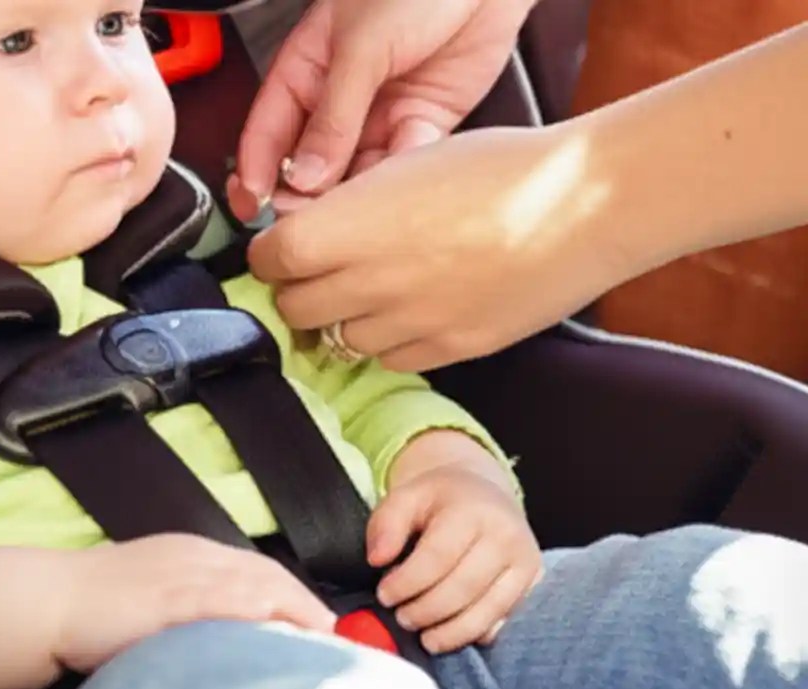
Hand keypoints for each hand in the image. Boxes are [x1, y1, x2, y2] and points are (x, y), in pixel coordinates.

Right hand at [53, 534, 335, 672]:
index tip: (319, 619)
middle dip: (303, 601)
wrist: (51, 599)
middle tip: (333, 632)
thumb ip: (190, 605)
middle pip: (266, 574)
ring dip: (292, 608)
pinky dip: (252, 610)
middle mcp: (194, 556)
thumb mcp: (153, 591)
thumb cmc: (95, 602)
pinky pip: (220, 601)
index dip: (294, 593)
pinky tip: (274, 623)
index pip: (258, 569)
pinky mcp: (167, 598)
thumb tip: (225, 631)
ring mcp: (182, 574)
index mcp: (192, 552)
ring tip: (321, 635)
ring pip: (252, 585)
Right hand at [229, 0, 536, 219]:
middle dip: (306, 196)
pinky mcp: (423, 123)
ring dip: (355, 194)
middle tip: (305, 221)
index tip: (252, 209)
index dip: (255, 175)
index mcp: (304, 73)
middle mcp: (338, 101)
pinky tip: (398, 181)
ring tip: (354, 211)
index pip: (266, 135)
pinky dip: (401, 175)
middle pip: (310, 165)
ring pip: (356, 173)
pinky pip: (404, 162)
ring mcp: (380, 114)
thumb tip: (304, 174)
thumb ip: (333, 116)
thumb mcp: (360, 47)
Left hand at [248, 123, 633, 371]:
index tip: (282, 251)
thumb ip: (352, 205)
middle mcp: (370, 280)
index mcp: (351, 225)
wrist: (583, 202)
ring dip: (347, 320)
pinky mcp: (447, 349)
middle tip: (320, 275)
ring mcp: (408, 321)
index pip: (269, 261)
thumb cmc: (502, 170)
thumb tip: (312, 228)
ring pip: (340, 341)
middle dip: (299, 293)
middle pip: (295, 310)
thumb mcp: (410, 163)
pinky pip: (392, 360)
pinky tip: (416, 311)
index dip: (271, 256)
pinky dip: (392, 341)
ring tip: (379, 290)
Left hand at [367, 432, 540, 653]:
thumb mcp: (406, 496)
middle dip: (425, 611)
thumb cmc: (440, 499)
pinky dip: (474, 633)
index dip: (407, 583)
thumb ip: (386, 524)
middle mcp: (506, 536)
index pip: (437, 557)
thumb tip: (377, 560)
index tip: (384, 596)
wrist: (484, 492)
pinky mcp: (533, 583)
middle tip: (401, 619)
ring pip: (486, 611)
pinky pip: (503, 619)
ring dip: (450, 632)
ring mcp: (525, 561)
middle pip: (462, 588)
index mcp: (473, 510)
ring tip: (424, 636)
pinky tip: (451, 633)